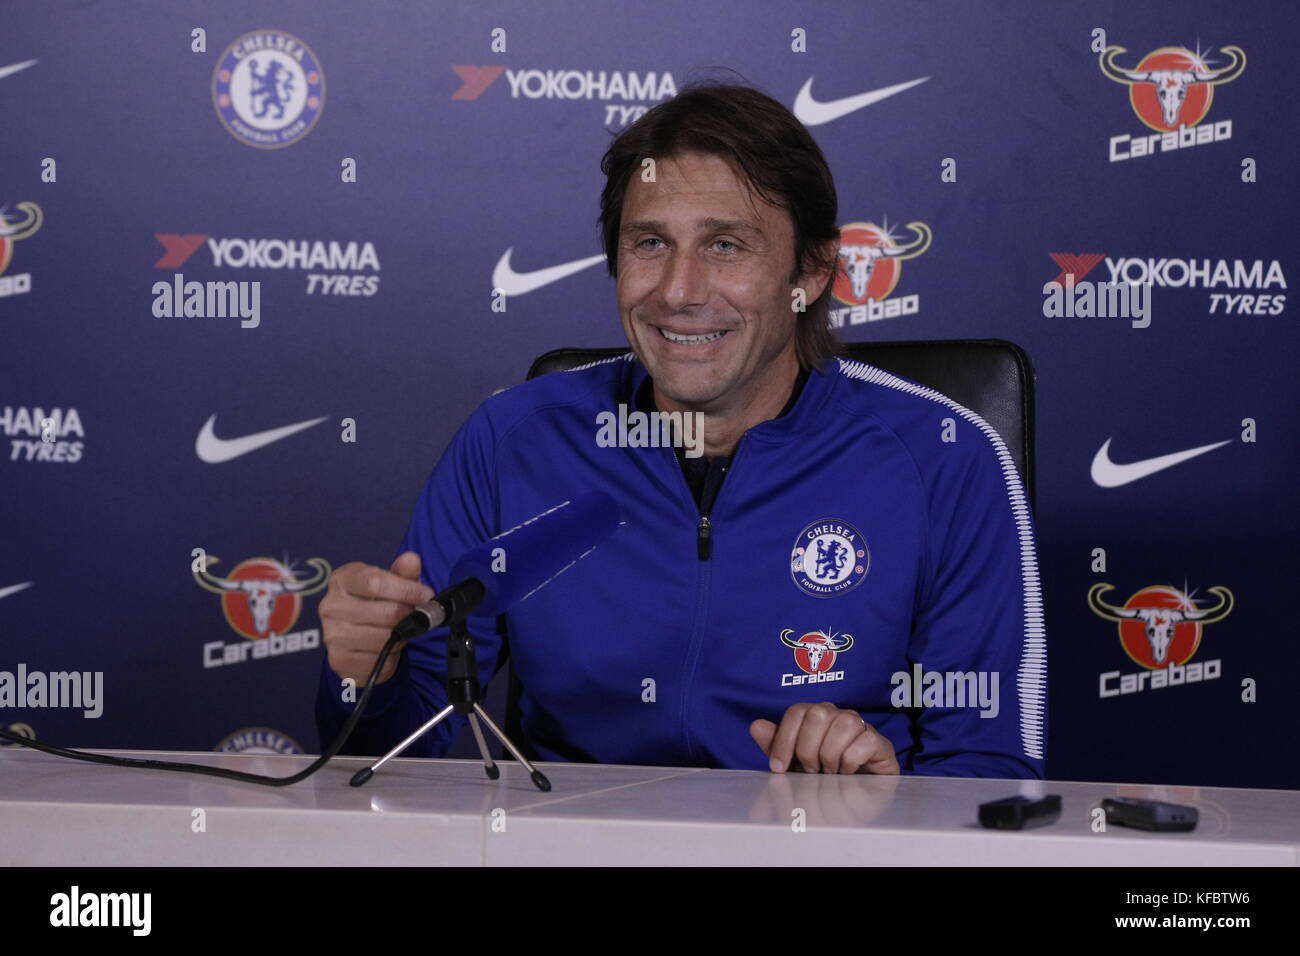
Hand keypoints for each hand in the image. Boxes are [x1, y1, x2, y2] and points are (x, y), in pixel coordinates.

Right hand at [319, 551, 434, 685]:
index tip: (426, 595)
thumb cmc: (374, 602)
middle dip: (409, 615)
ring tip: (399, 630)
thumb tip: (412, 559)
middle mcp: (331, 606)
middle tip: (417, 616)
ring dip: (401, 636)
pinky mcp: (339, 660)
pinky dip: (392, 655)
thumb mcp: (389, 583)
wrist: (355, 637)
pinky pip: (379, 659)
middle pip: (386, 612)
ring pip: (385, 637)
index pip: (375, 582)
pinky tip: (388, 647)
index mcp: (342, 580)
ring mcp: (332, 634)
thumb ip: (402, 572)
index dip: (407, 590)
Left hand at [750, 702, 899, 773]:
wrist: (858, 794)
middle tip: (810, 771)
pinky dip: (851, 762)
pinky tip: (849, 773)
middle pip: (818, 714)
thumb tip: (756, 726)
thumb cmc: (823, 775)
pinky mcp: (879, 741)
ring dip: (831, 755)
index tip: (777, 768)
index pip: (796, 712)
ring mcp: (861, 725)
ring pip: (844, 724)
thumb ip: (776, 745)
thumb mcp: (795, 764)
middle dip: (808, 749)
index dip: (783, 740)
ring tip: (830, 772)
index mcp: (815, 715)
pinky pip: (864, 741)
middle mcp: (838, 714)